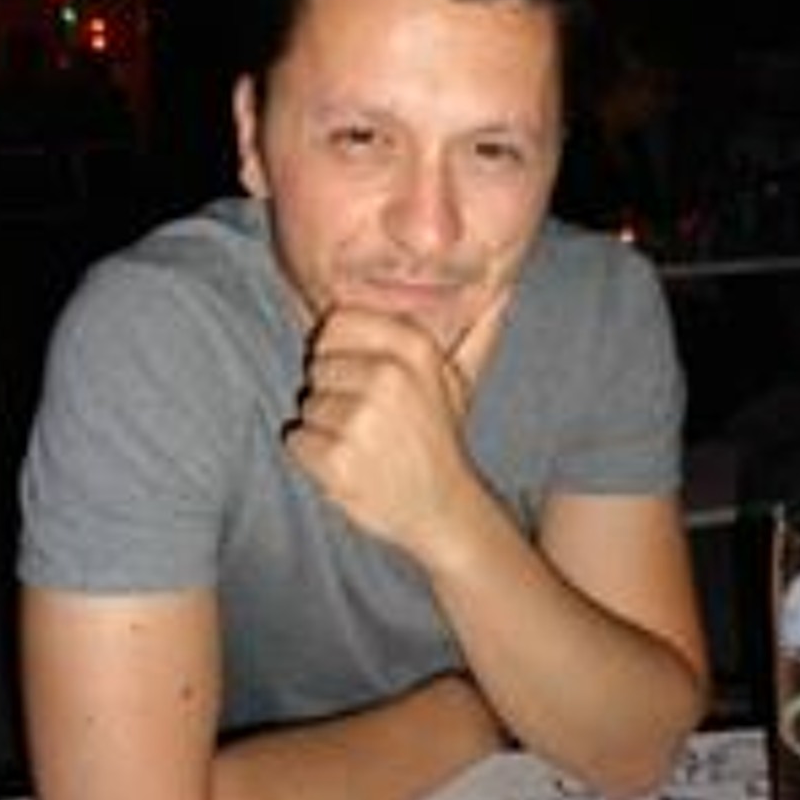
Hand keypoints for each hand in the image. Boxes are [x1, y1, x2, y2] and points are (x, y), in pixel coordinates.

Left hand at [284, 296, 506, 558]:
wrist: (443, 511)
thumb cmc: (439, 439)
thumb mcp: (460, 381)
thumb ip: (474, 332)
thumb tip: (503, 288)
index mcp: (414, 349)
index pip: (336, 323)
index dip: (340, 352)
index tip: (363, 379)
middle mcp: (389, 377)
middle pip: (317, 364)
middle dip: (333, 392)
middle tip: (370, 421)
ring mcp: (362, 420)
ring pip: (306, 404)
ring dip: (324, 428)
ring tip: (363, 445)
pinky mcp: (337, 459)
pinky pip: (296, 440)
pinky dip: (312, 457)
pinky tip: (347, 465)